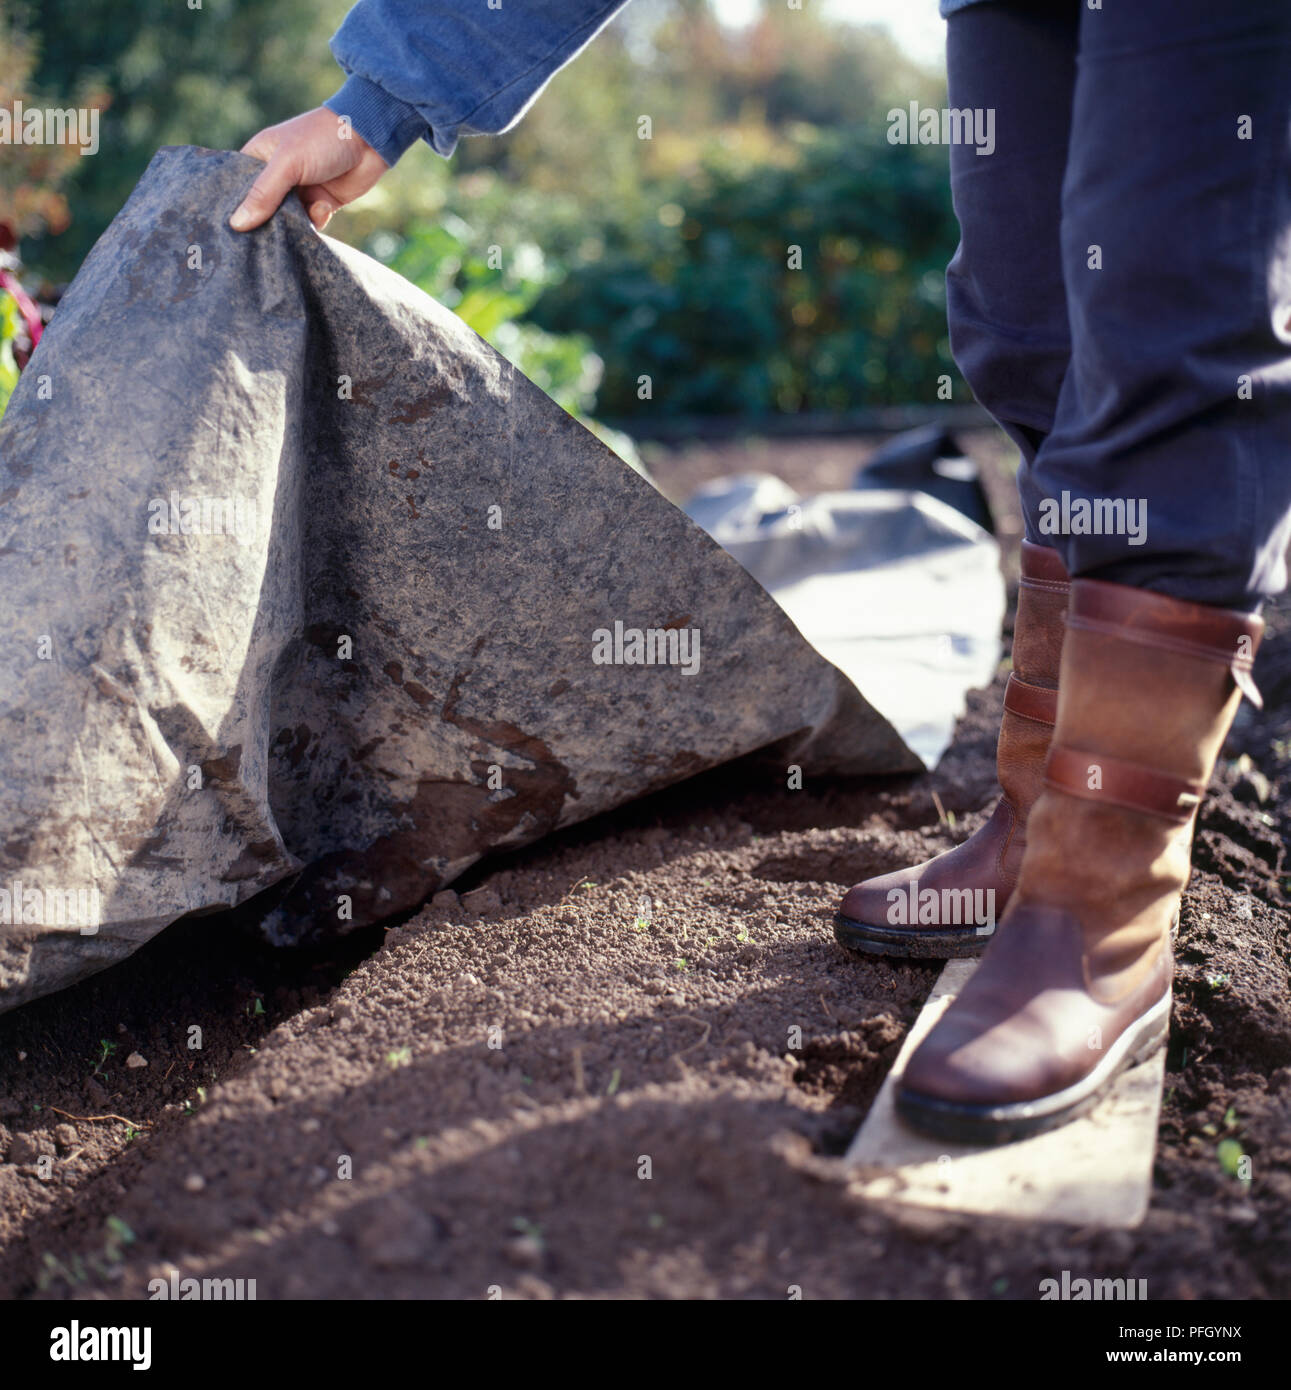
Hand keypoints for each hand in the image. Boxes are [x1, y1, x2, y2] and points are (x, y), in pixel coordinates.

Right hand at [230, 107, 388, 232]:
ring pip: (287, 221)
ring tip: (301, 218)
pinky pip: (310, 223)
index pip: (238, 188)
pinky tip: (324, 207)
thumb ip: (263, 194)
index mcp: (259, 157)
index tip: (231, 231)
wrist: (368, 139)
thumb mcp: (288, 164)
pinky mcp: (321, 203)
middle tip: (266, 238)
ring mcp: (299, 191)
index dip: (235, 208)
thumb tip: (236, 224)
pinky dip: (316, 220)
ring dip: (294, 224)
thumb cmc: (322, 139)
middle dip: (266, 223)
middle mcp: (276, 176)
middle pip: (262, 210)